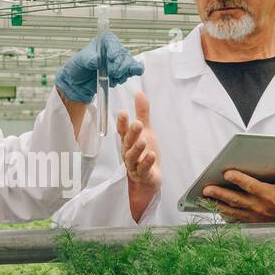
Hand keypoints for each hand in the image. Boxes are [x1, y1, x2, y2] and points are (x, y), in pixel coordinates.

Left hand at [54, 31, 143, 103]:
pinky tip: (117, 80)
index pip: (113, 42)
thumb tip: (98, 60)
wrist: (78, 83)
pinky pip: (134, 71)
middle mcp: (114, 49)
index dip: (114, 51)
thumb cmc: (78, 67)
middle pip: (124, 54)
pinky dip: (126, 77)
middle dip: (119, 66)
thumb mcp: (80, 60)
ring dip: (122, 73)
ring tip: (111, 78)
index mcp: (103, 41)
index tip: (110, 58)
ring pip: (130, 64)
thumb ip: (89, 59)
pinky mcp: (123, 71)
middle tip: (111, 73)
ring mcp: (120, 61)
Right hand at [116, 92, 159, 221]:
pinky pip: (143, 170)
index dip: (122, 123)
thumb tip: (139, 93)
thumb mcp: (146, 131)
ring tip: (143, 141)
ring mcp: (135, 165)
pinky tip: (152, 155)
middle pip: (128, 143)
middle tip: (137, 124)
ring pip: (133, 157)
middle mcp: (129, 153)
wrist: (147, 180)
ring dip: (137, 149)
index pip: (123, 131)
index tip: (123, 112)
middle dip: (132, 134)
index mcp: (128, 142)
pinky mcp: (143, 175)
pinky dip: (147, 163)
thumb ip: (142, 113)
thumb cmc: (144, 154)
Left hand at [202, 152, 274, 223]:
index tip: (227, 173)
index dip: (239, 179)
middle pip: (234, 199)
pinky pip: (233, 220)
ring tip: (204, 198)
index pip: (250, 186)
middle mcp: (257, 207)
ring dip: (216, 204)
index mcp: (267, 195)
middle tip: (206, 189)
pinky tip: (214, 210)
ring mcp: (251, 217)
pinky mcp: (249, 224)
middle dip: (219, 194)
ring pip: (230, 210)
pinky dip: (223, 216)